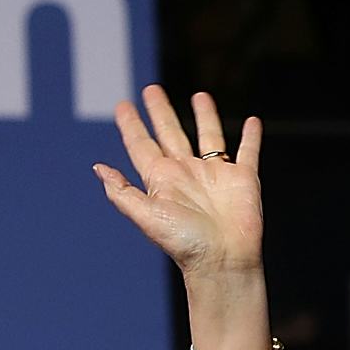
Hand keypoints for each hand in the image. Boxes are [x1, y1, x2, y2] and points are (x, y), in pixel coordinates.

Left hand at [93, 86, 262, 280]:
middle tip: (151, 89)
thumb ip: (123, 192)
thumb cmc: (183, 242)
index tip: (121, 105)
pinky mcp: (243, 178)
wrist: (222, 259)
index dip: (131, 125)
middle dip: (161, 111)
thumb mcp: (146, 215)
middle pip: (170, 133)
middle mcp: (186, 173)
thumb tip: (97, 168)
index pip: (141, 145)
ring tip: (199, 95)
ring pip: (208, 136)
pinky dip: (251, 137)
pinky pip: (248, 151)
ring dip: (205, 116)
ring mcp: (215, 174)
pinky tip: (252, 121)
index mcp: (161, 180)